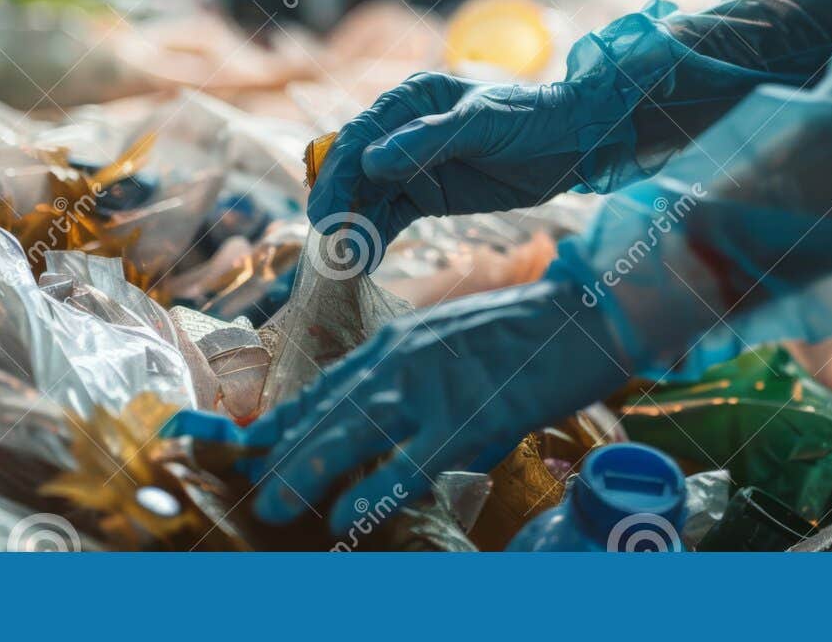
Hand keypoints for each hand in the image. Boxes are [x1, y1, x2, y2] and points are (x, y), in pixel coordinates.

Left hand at [244, 279, 635, 531]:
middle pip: (326, 411)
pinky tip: (345, 518)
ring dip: (307, 471)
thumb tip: (391, 427)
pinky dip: (370, 493)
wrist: (583, 314)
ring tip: (276, 505)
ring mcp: (431, 389)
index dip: (284, 418)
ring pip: (351, 433)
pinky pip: (406, 466)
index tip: (248, 443)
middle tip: (249, 488)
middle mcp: (401, 360)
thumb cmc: (525, 333)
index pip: (325, 385)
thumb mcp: (451, 341)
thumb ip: (414, 376)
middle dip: (282, 452)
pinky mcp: (466, 420)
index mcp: (396, 341)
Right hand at [306, 72, 632, 257]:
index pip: (360, 135)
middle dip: (339, 202)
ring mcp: (414, 165)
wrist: (573, 144)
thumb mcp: (480, 124)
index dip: (339, 171)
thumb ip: (426, 140)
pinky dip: (375, 236)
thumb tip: (370, 160)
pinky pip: (391, 217)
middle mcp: (403, 131)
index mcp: (411, 100)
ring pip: (369, 196)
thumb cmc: (531, 118)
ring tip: (343, 259)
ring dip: (353, 225)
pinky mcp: (429, 195)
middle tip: (328, 239)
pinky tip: (364, 260)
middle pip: (356, 168)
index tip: (328, 206)